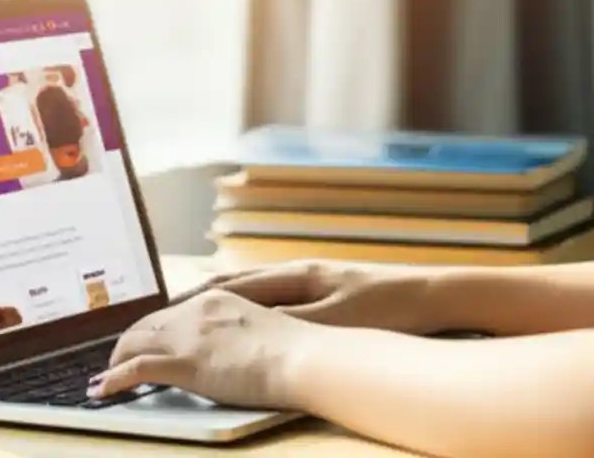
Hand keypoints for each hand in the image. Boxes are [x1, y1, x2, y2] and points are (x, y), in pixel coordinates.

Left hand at [88, 289, 320, 408]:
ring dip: (114, 361)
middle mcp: (194, 312)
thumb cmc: (294, 350)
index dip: (149, 329)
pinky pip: (135, 369)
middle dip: (126, 343)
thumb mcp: (258, 328)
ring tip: (103, 378)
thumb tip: (226, 346)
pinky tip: (101, 390)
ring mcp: (188, 336)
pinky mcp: (185, 364)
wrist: (302, 357)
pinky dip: (112, 379)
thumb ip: (234, 331)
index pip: (168, 312)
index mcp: (214, 300)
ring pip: (133, 343)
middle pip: (144, 325)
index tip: (140, 341)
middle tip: (115, 361)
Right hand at [177, 261, 443, 334]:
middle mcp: (297, 270)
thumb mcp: (335, 321)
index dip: (195, 302)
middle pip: (235, 283)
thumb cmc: (386, 308)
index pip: (232, 287)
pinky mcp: (324, 288)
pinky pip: (270, 293)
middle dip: (196, 298)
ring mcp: (310, 277)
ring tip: (188, 313)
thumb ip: (289, 322)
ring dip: (217, 299)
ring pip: (251, 287)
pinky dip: (244, 303)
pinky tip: (242, 315)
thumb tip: (244, 323)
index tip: (164, 315)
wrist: (431, 294)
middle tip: (162, 315)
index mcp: (296, 275)